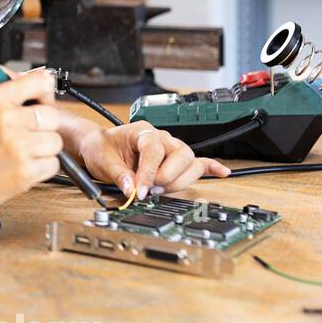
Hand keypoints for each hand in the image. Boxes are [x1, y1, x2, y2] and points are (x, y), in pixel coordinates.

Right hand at [0, 67, 64, 210]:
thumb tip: (18, 77)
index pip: (39, 82)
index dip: (44, 92)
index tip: (41, 100)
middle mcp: (7, 119)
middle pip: (52, 115)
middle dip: (44, 125)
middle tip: (29, 133)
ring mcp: (18, 146)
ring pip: (55, 141)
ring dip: (43, 148)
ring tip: (23, 152)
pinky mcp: (25, 171)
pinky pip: (52, 164)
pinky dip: (41, 167)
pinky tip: (23, 166)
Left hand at [77, 123, 229, 198]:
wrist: (100, 146)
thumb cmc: (102, 148)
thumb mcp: (102, 160)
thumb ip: (118, 174)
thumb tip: (132, 188)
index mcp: (143, 132)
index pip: (154, 150)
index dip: (148, 172)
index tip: (141, 191)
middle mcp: (162, 138)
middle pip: (182, 155)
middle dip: (167, 176)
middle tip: (149, 189)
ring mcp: (171, 149)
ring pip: (190, 164)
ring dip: (178, 181)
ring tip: (157, 189)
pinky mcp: (175, 161)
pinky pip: (199, 162)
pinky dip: (210, 168)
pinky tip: (222, 172)